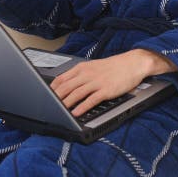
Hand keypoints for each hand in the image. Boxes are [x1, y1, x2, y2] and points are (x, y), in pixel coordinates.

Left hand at [49, 49, 175, 116]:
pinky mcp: (106, 90)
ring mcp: (96, 82)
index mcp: (82, 68)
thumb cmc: (113, 67)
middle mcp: (87, 74)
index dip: (51, 89)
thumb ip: (80, 76)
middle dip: (55, 98)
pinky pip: (91, 100)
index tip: (45, 97)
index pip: (61, 78)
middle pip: (66, 87)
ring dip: (65, 104)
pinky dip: (82, 107)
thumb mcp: (93, 67)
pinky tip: (76, 113)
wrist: (132, 63)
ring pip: (76, 94)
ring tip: (58, 112)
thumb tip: (67, 86)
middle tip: (47, 107)